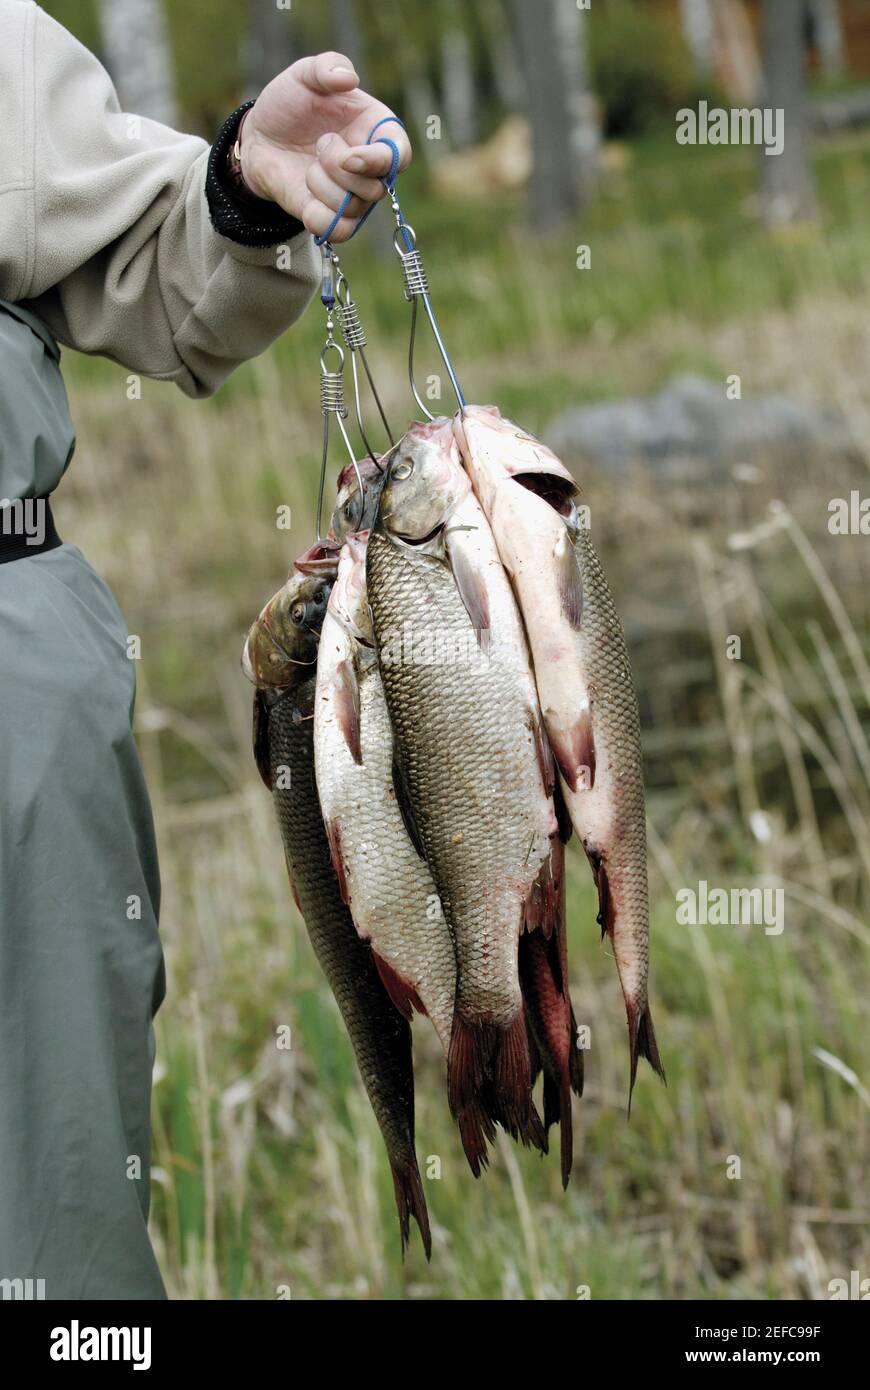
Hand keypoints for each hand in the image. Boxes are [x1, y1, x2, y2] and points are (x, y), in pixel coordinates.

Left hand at [240, 52, 411, 242]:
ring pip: (354, 210)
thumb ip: (326, 67)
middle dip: (341, 168)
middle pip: (376, 188)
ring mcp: (352, 196)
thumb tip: (349, 79)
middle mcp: (370, 167)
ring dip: (323, 187)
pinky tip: (305, 193)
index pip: (399, 155)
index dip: (381, 161)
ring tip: (309, 166)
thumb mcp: (304, 75)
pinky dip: (318, 216)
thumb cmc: (290, 103)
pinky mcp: (330, 216)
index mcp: (375, 129)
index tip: (352, 156)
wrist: (260, 135)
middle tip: (320, 144)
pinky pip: (338, 231)